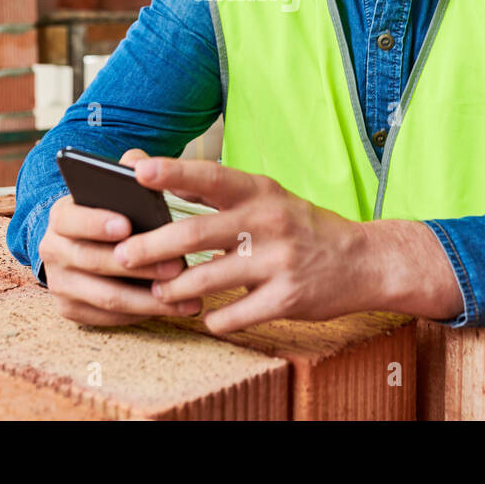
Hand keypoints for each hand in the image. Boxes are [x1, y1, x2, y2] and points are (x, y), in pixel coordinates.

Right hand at [39, 148, 203, 325]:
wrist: (79, 246)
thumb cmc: (109, 213)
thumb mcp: (113, 188)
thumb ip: (128, 169)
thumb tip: (139, 163)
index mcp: (61, 216)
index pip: (72, 219)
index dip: (97, 223)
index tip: (127, 224)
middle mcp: (52, 250)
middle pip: (94, 262)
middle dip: (139, 266)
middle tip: (178, 266)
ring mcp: (59, 284)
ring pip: (106, 297)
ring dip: (149, 299)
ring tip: (188, 297)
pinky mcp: (70, 310)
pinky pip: (109, 318)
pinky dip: (143, 315)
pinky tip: (175, 308)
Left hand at [112, 157, 374, 332]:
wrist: (364, 260)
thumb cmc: (299, 225)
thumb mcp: (262, 195)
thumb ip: (206, 185)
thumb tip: (140, 165)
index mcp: (259, 190)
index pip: (210, 176)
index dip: (172, 172)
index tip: (137, 170)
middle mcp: (269, 220)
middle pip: (197, 232)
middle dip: (152, 247)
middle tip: (121, 256)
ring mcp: (279, 260)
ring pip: (209, 278)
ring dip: (174, 289)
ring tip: (158, 293)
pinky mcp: (287, 298)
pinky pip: (235, 314)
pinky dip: (215, 318)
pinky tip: (207, 316)